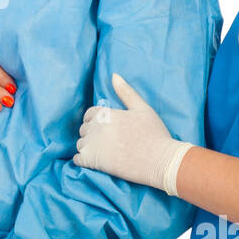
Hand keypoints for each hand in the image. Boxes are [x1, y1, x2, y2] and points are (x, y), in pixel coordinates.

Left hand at [74, 72, 190, 193]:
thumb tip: (114, 75)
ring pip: (81, 144)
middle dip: (93, 134)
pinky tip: (96, 162)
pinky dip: (83, 161)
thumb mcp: (142, 108)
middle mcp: (96, 126)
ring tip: (105, 153)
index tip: (108, 130)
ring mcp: (92, 144)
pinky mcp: (92, 161)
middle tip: (109, 143)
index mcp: (106, 113)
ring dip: (89, 148)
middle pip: (84, 129)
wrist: (161, 161)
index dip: (97, 122)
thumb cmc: (154, 133)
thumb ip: (126, 92)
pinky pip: (77, 159)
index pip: (89, 114)